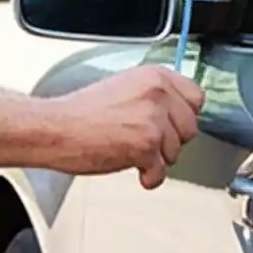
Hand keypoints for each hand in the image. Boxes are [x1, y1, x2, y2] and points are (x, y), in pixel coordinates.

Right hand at [47, 65, 205, 188]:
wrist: (56, 129)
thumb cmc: (80, 112)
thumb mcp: (123, 87)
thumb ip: (152, 96)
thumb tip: (174, 112)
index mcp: (154, 76)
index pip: (196, 97)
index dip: (183, 115)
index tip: (173, 123)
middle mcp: (158, 94)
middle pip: (190, 128)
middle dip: (171, 140)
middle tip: (147, 141)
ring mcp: (154, 120)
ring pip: (176, 152)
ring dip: (157, 158)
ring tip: (132, 151)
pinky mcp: (146, 146)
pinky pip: (161, 172)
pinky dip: (148, 177)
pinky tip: (134, 169)